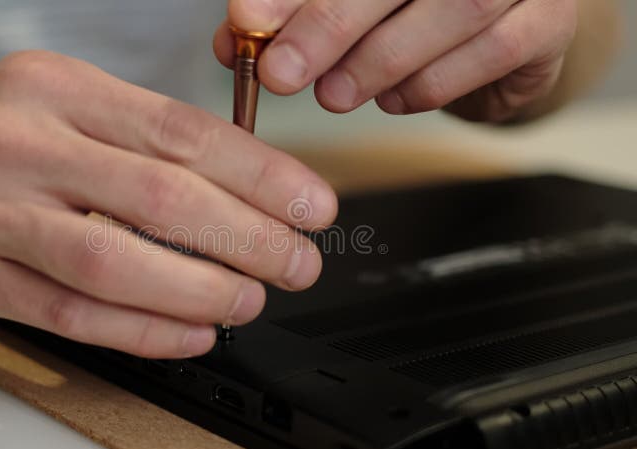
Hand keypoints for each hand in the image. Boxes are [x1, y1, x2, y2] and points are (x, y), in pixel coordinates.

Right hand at [0, 51, 336, 357]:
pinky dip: (143, 329)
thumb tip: (228, 181)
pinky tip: (188, 332)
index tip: (309, 204)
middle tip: (296, 261)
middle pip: (162, 197)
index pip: (182, 132)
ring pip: (117, 261)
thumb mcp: (49, 102)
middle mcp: (25, 145)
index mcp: (57, 90)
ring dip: (200, 289)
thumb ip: (129, 136)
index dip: (260, 174)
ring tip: (250, 300)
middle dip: (248, 237)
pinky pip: (74, 312)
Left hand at [215, 0, 577, 121]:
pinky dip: (433, 83)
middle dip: (329, 25)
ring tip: (334, 96)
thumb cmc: (412, 13)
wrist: (503, 34)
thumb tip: (237, 40)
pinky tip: (395, 100)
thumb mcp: (346, 9)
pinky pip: (493, 51)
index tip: (247, 21)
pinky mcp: (550, 20)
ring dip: (380, 61)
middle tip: (282, 73)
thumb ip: (293, 17)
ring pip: (454, 9)